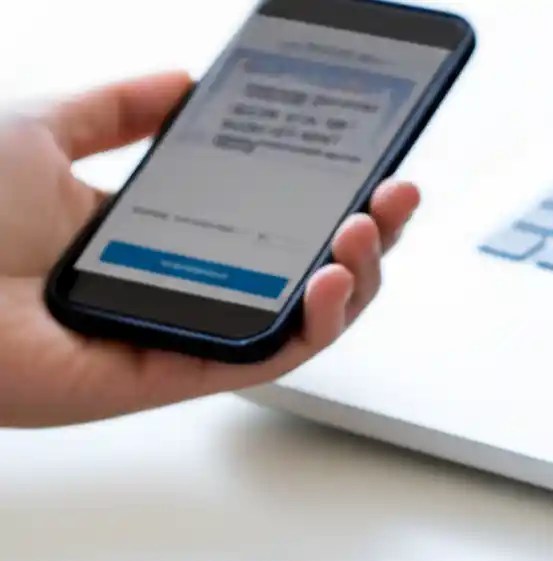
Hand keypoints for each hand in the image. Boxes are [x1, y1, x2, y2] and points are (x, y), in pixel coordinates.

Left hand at [0, 72, 419, 426]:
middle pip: (302, 274)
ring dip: (356, 278)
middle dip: (367, 235)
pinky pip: (263, 360)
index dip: (328, 196)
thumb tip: (182, 81)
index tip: (368, 162)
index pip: (267, 223)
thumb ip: (115, 107)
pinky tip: (331, 277)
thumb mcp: (43, 128)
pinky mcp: (172, 376)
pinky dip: (313, 324)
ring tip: (370, 226)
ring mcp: (181, 333)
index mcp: (155, 236)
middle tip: (397, 194)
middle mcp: (179, 289)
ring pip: (300, 323)